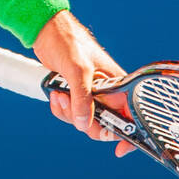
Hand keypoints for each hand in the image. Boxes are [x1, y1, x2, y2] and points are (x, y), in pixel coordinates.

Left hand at [32, 10, 136, 157]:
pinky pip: (70, 113)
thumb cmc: (69, 41)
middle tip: (74, 112)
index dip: (131, 134)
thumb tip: (84, 124)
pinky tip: (55, 93)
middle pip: (105, 124)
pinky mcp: (74, 94)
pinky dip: (61, 108)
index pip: (132, 114)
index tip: (121, 148)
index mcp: (117, 84)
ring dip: (69, 113)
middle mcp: (106, 92)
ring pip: (84, 121)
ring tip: (60, 95)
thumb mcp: (78, 69)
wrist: (45, 30)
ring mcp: (89, 94)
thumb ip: (82, 97)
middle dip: (88, 123)